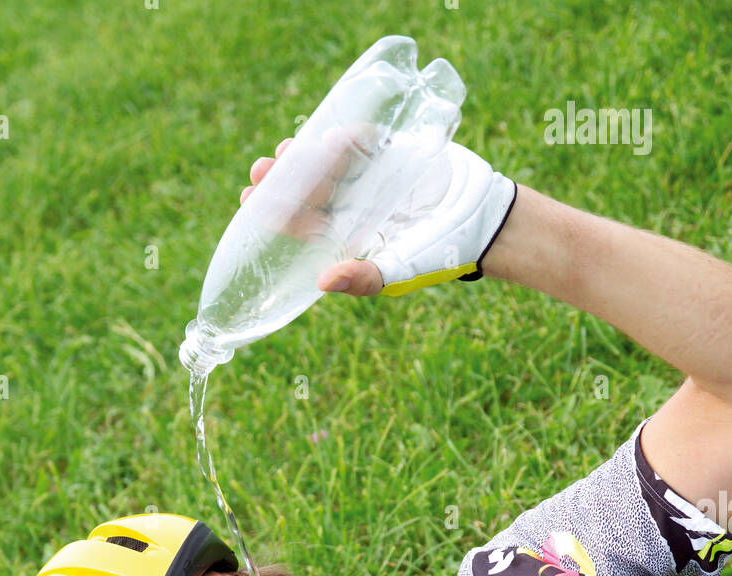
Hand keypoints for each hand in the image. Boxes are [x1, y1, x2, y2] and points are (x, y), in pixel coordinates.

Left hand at [240, 139, 515, 297]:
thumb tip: (321, 282)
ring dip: (303, 156)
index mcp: (345, 237)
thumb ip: (362, 280)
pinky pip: (358, 142)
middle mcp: (351, 207)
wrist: (481, 218)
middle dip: (281, 179)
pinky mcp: (389, 154)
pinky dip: (342, 138)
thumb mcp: (398, 273)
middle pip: (305, 189)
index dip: (272, 212)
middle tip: (261, 169)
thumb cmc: (438, 254)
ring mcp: (369, 179)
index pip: (299, 223)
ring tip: (286, 150)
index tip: (249, 199)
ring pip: (324, 162)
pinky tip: (327, 137)